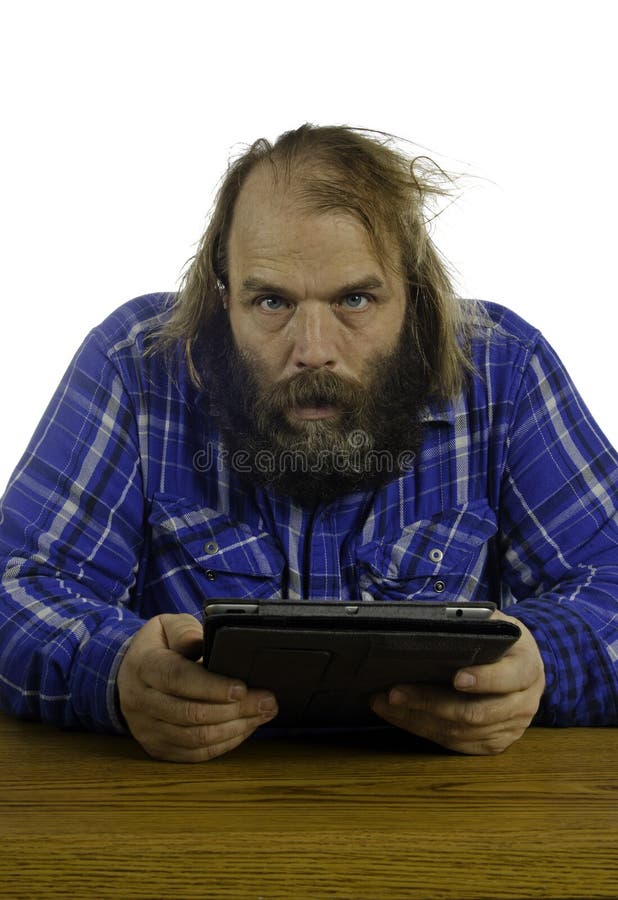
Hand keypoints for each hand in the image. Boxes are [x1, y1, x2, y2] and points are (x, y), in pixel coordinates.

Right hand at [117, 613, 277, 761]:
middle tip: (267, 701)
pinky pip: (194, 753)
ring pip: (195, 738)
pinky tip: (244, 728)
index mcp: (143, 666)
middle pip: (191, 713)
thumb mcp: (168, 626)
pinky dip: (224, 743)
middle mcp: (140, 701)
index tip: (242, 688)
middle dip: (235, 710)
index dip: (211, 686)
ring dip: (235, 728)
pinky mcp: (157, 747)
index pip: (177, 679)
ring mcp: (146, 729)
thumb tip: (203, 643)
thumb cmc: (158, 646)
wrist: (129, 673)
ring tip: (263, 714)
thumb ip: (185, 631)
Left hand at [370, 610, 544, 753]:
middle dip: (430, 702)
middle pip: (476, 712)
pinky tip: (400, 716)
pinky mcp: (496, 743)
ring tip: (386, 703)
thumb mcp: (496, 624)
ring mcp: (512, 728)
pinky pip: (457, 744)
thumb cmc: (502, 641)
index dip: (484, 680)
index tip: (456, 678)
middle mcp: (524, 703)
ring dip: (418, 719)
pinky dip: (424, 730)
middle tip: (395, 692)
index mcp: (527, 667)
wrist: (523, 665)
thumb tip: (437, 623)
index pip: (510, 677)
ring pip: (461, 732)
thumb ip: (475, 624)